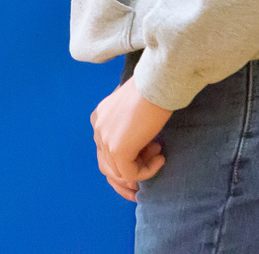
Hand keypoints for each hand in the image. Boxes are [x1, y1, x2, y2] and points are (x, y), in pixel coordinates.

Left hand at [90, 76, 170, 200]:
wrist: (155, 85)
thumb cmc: (150, 91)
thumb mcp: (133, 109)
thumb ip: (128, 127)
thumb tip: (139, 146)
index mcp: (99, 118)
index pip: (106, 150)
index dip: (129, 157)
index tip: (152, 151)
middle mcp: (97, 130)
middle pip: (108, 165)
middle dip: (131, 170)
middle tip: (154, 161)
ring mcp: (105, 141)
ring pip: (119, 173)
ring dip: (142, 169)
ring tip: (158, 155)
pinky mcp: (118, 151)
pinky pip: (131, 174)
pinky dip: (147, 171)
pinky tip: (161, 158)